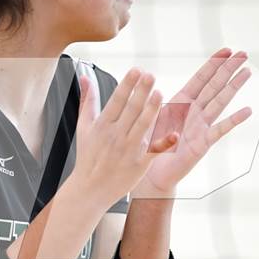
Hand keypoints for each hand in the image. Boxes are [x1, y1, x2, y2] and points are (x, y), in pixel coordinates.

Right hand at [74, 67, 177, 209]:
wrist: (90, 189)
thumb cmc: (88, 156)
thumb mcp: (83, 127)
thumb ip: (87, 100)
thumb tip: (85, 76)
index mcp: (103, 125)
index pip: (117, 100)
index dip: (127, 85)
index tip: (136, 70)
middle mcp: (115, 136)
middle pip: (131, 110)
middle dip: (141, 92)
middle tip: (151, 75)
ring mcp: (128, 150)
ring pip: (143, 126)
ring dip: (152, 110)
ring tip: (160, 94)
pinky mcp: (139, 163)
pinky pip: (154, 150)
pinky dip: (164, 142)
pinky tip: (174, 132)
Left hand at [132, 48, 252, 197]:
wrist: (152, 173)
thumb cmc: (151, 145)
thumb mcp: (150, 118)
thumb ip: (152, 100)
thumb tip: (144, 75)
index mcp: (181, 103)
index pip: (200, 79)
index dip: (213, 64)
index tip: (227, 50)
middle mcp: (194, 112)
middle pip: (214, 86)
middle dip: (228, 69)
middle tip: (244, 53)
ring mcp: (201, 127)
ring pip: (219, 102)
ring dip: (233, 87)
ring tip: (247, 72)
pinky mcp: (203, 143)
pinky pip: (219, 130)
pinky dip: (233, 120)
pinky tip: (247, 111)